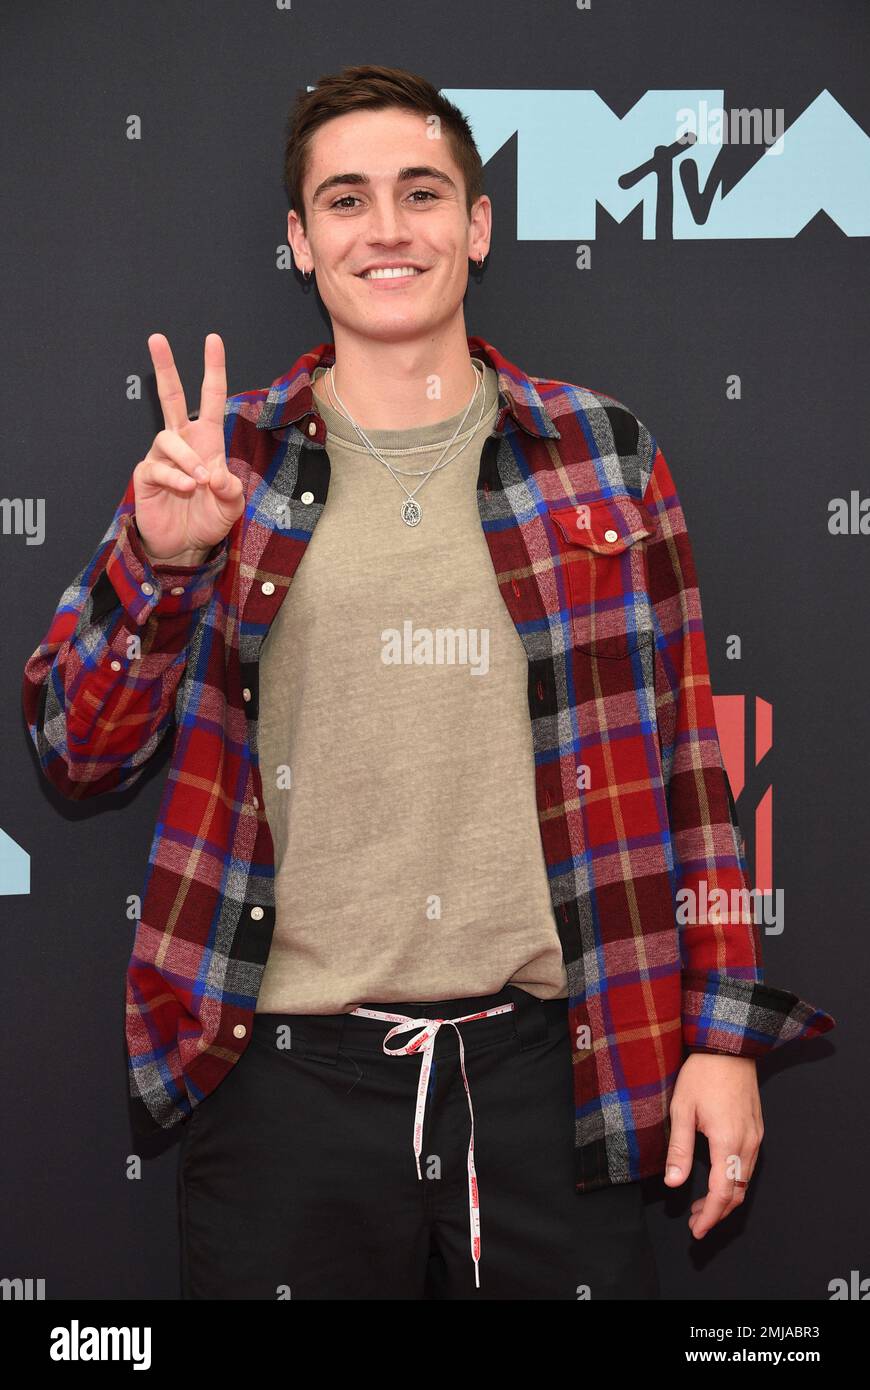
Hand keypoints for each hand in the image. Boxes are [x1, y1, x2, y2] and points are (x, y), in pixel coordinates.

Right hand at [133, 333, 244, 564]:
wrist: (186, 545)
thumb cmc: (208, 518)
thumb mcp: (232, 505)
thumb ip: (231, 490)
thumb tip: (216, 476)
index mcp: (207, 440)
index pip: (211, 398)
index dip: (213, 370)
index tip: (213, 340)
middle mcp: (183, 442)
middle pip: (172, 397)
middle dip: (165, 367)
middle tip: (157, 338)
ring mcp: (162, 457)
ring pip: (169, 439)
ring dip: (187, 458)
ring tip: (199, 481)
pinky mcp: (147, 476)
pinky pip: (158, 467)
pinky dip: (175, 476)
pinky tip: (187, 488)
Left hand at [664, 1053, 762, 1236]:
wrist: (728, 1045)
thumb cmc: (702, 1074)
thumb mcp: (682, 1109)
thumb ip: (679, 1149)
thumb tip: (673, 1183)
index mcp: (728, 1142)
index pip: (723, 1193)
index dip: (710, 1216)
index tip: (696, 1230)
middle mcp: (748, 1144)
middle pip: (737, 1192)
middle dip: (718, 1212)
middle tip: (696, 1222)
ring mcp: (756, 1136)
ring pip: (745, 1180)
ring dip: (726, 1197)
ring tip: (703, 1205)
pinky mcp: (757, 1128)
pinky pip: (748, 1165)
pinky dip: (734, 1180)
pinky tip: (718, 1178)